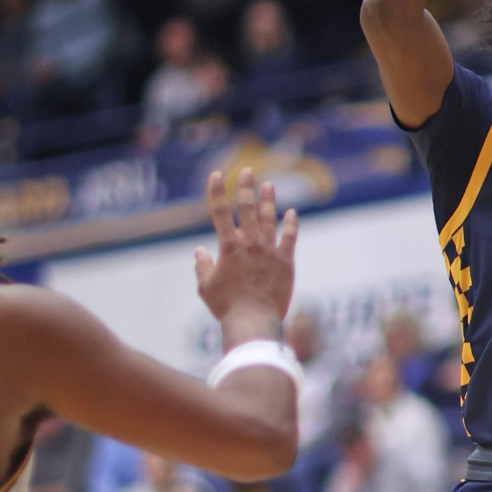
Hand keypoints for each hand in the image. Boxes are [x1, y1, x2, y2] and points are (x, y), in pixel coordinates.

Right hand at [194, 168, 297, 345]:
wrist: (253, 320)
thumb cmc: (226, 306)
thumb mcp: (206, 287)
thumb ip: (202, 266)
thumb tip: (199, 252)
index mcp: (228, 246)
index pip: (220, 211)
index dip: (217, 191)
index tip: (216, 175)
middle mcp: (250, 243)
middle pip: (247, 208)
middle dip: (246, 187)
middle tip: (248, 171)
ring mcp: (269, 250)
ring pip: (270, 218)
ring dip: (268, 200)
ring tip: (269, 185)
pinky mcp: (285, 261)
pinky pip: (289, 237)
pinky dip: (291, 224)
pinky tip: (292, 213)